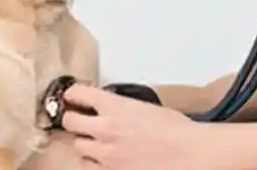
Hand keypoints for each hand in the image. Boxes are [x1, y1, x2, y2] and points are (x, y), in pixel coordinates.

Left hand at [61, 83, 213, 168]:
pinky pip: (88, 166)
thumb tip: (110, 109)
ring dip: (85, 142)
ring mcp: (105, 153)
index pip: (78, 94)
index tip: (73, 97)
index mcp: (116, 106)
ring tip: (98, 142)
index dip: (73, 95)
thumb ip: (122, 107)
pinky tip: (105, 157)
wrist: (188, 153)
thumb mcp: (147, 107)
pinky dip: (93, 161)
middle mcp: (105, 128)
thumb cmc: (176, 129)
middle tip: (80, 120)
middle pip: (69, 122)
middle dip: (73, 119)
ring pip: (77, 146)